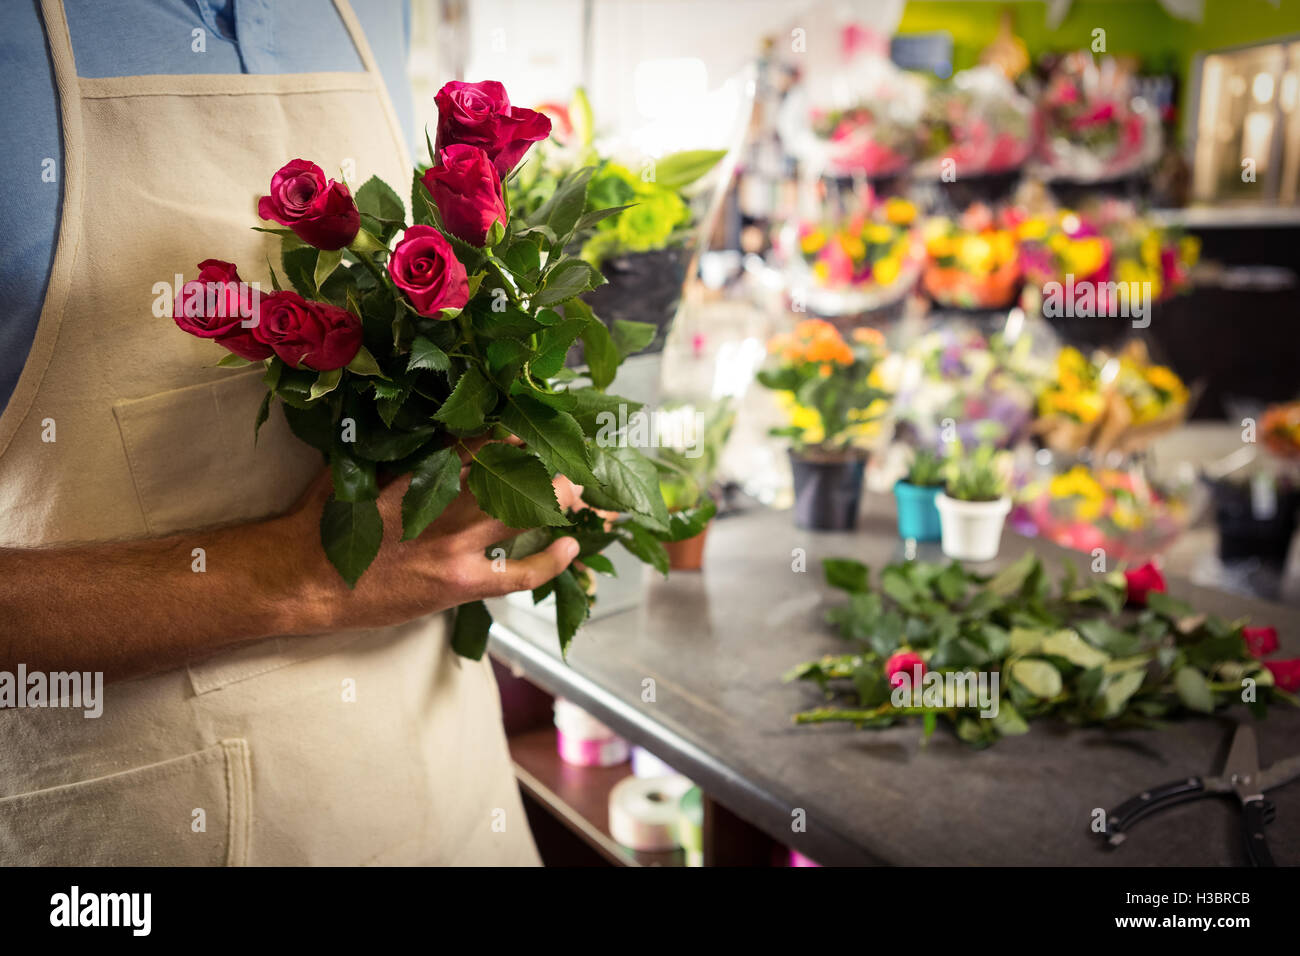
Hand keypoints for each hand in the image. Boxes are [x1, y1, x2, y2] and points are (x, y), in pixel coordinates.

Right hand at [278, 446, 583, 633]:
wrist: (301, 579)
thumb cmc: (321, 519)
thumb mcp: (355, 465)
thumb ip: (393, 445)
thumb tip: (416, 416)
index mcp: (423, 464)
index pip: (488, 434)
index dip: (522, 428)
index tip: (543, 422)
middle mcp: (448, 499)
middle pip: (520, 470)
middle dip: (554, 462)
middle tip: (578, 457)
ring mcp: (458, 543)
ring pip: (528, 513)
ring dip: (562, 500)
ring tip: (585, 492)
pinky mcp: (460, 583)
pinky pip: (519, 573)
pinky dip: (550, 561)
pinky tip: (571, 547)